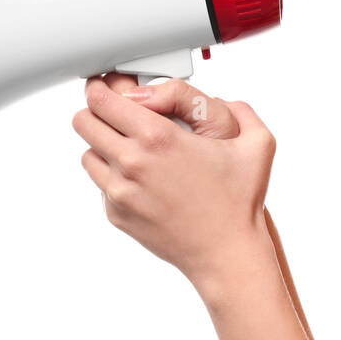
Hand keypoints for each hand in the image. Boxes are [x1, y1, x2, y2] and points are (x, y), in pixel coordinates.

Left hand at [72, 74, 275, 292]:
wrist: (227, 252)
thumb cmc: (240, 200)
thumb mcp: (256, 143)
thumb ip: (240, 108)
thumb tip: (217, 96)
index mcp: (158, 137)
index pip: (102, 100)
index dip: (103, 89)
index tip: (109, 87)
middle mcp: (132, 163)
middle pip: (83, 122)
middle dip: (97, 112)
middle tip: (116, 112)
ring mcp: (120, 192)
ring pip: (87, 153)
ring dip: (103, 145)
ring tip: (131, 145)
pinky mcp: (117, 214)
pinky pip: (101, 184)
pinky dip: (113, 176)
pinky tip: (142, 177)